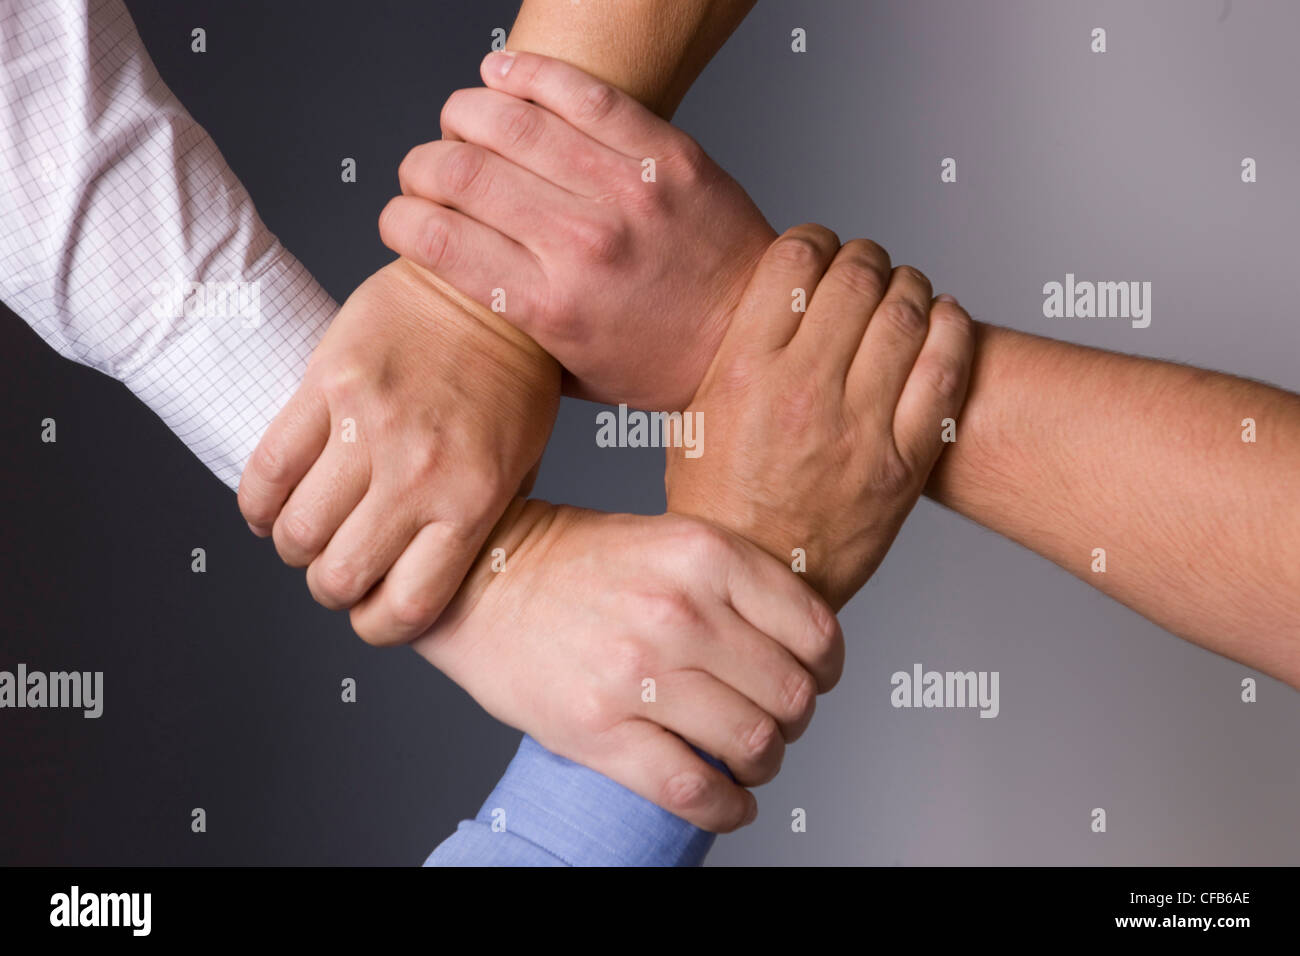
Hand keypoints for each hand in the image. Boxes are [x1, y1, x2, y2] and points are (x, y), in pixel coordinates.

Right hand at [237, 258, 559, 644]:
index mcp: (472, 501)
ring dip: (293, 545)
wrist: (490, 290)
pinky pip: (268, 466)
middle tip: (335, 567)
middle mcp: (420, 472)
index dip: (376, 625)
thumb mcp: (520, 465)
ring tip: (305, 533)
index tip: (371, 611)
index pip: (403, 606)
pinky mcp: (328, 381)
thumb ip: (479, 523)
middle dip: (331, 585)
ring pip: (296, 529)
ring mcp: (370, 426)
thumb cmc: (512, 382)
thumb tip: (434, 577)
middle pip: (339, 575)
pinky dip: (258, 502)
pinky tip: (270, 506)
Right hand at [378, 50, 777, 410]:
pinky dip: (527, 74)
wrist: (754, 333)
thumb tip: (452, 287)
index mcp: (549, 305)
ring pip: (510, 121)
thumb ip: (509, 331)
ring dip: (465, 114)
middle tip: (427, 173)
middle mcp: (581, 245)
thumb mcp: (571, 374)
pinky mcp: (664, 153)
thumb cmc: (660, 362)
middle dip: (423, 166)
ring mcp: (625, 192)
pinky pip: (580, 90)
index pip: (432, 237)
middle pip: (460, 171)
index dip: (397, 217)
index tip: (400, 217)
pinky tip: (502, 75)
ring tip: (459, 123)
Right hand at [416, 499, 843, 831]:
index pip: (816, 633)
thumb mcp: (670, 540)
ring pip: (752, 746)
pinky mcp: (599, 729)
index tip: (816, 681)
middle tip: (774, 722)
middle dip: (794, 721)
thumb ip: (736, 582)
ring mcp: (638, 673)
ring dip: (762, 766)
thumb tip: (803, 649)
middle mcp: (679, 611)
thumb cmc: (578, 563)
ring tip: (747, 761)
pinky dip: (726, 810)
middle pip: (791, 696)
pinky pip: (692, 791)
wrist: (483, 582)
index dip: (828, 669)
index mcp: (706, 554)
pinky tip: (728, 804)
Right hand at [667, 225, 975, 608]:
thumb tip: (778, 293)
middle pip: (857, 276)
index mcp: (743, 374)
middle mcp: (803, 392)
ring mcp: (860, 427)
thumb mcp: (696, 418)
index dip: (814, 239)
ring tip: (903, 291)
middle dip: (865, 258)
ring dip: (910, 284)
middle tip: (866, 267)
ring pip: (907, 311)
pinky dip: (952, 327)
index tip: (819, 248)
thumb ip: (736, 352)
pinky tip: (943, 319)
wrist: (762, 586)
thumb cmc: (722, 506)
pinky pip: (947, 367)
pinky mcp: (905, 462)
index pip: (794, 260)